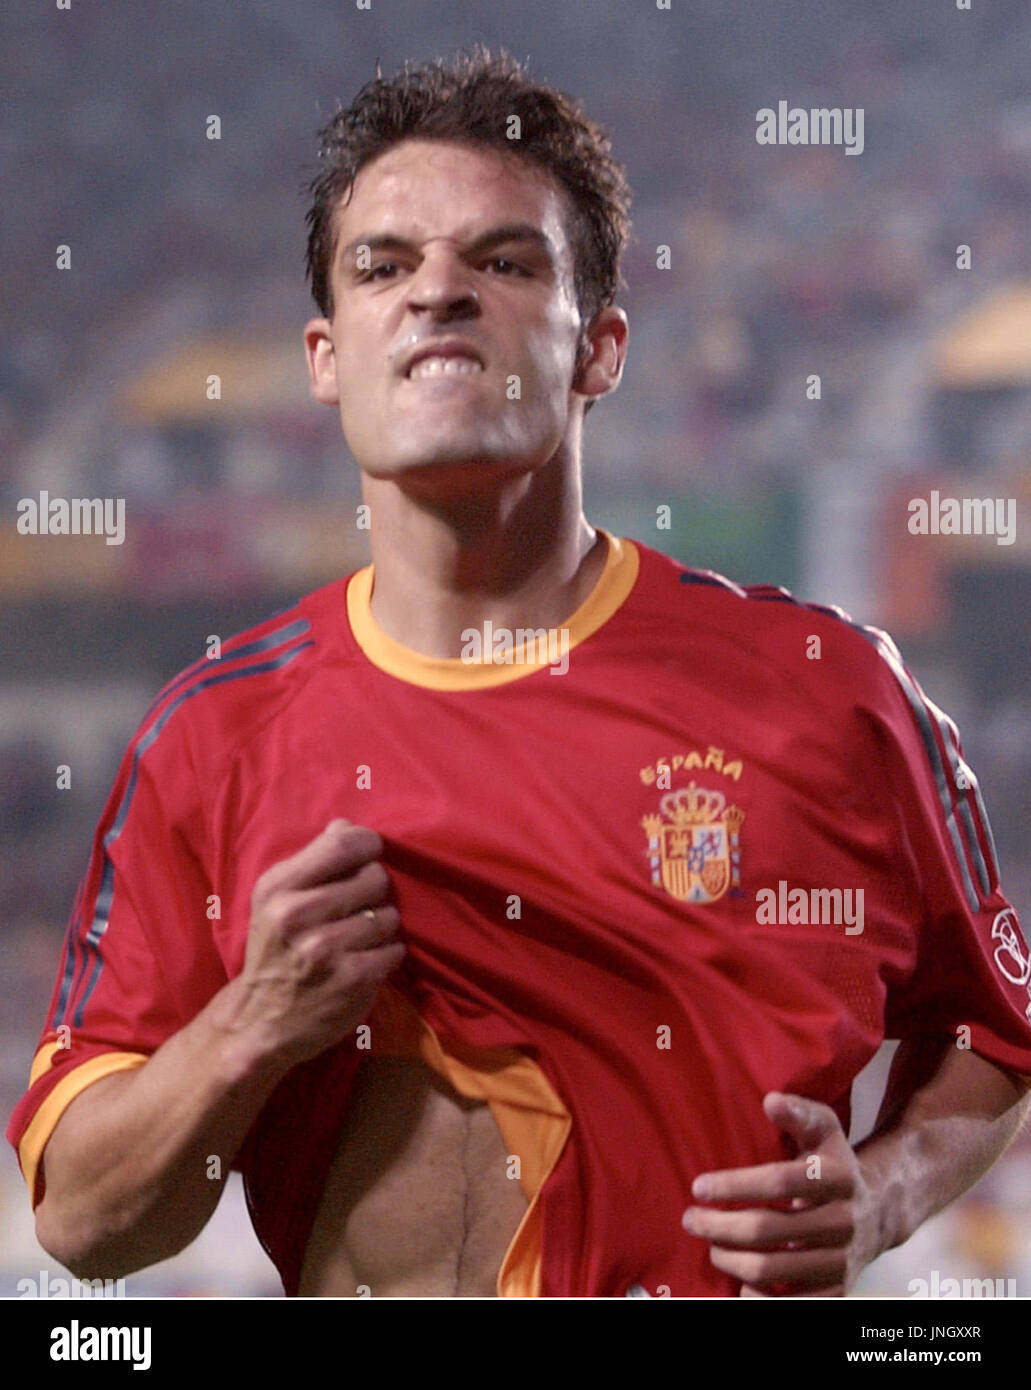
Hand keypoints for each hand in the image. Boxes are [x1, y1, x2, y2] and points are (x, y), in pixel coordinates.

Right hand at [217, 819, 404, 1067]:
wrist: (259, 1022)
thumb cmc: (274, 951)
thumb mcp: (275, 900)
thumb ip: (313, 861)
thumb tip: (346, 824)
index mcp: (278, 888)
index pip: (342, 843)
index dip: (367, 845)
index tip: (369, 855)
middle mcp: (298, 915)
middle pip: (374, 877)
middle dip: (374, 892)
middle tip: (356, 909)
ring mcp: (326, 949)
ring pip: (389, 915)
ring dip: (382, 926)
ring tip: (358, 938)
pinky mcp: (352, 979)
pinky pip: (395, 949)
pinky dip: (386, 955)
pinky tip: (364, 961)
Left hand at [682, 1091, 879, 1296]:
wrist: (878, 1213)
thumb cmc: (834, 1164)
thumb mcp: (824, 1130)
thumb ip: (799, 1113)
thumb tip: (770, 1100)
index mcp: (838, 1178)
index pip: (778, 1181)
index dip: (735, 1184)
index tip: (698, 1186)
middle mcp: (842, 1222)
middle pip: (767, 1229)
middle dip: (719, 1225)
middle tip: (691, 1219)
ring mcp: (840, 1260)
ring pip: (771, 1268)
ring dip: (729, 1258)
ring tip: (710, 1244)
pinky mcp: (836, 1289)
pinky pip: (790, 1302)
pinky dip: (758, 1296)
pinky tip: (738, 1282)